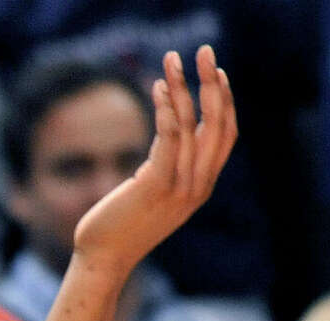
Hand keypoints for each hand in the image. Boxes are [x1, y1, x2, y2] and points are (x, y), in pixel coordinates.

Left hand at [72, 47, 235, 279]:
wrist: (103, 260)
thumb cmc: (121, 226)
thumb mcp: (155, 194)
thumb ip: (169, 168)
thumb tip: (171, 137)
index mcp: (202, 186)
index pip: (226, 135)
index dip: (226, 101)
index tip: (217, 73)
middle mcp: (199, 185)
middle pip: (218, 124)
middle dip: (213, 83)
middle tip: (205, 51)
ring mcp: (181, 186)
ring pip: (193, 125)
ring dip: (184, 87)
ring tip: (173, 59)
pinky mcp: (156, 185)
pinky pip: (169, 137)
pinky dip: (166, 109)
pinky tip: (158, 87)